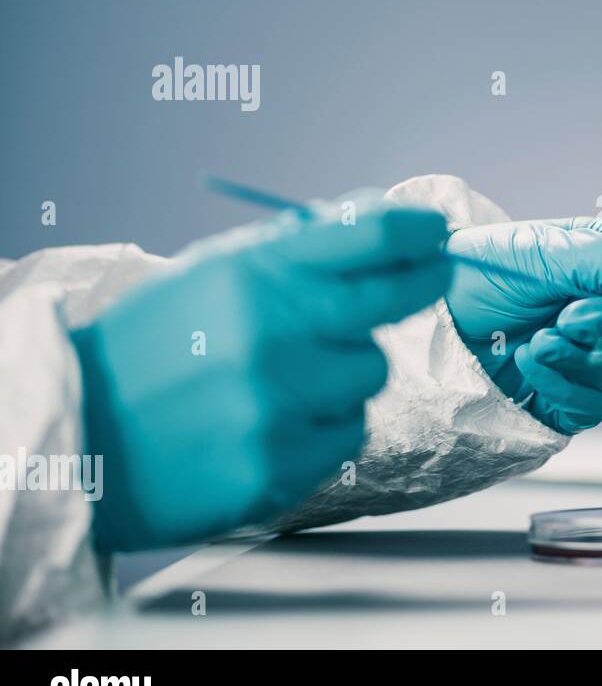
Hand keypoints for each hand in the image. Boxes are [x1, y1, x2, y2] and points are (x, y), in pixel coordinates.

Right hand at [72, 205, 451, 551]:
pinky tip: (271, 423)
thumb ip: (296, 247)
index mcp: (252, 273)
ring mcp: (278, 402)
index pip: (368, 234)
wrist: (81, 436)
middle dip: (420, 282)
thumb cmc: (156, 345)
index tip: (436, 232)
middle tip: (432, 274)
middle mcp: (271, 332)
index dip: (417, 230)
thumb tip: (386, 220)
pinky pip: (350, 431)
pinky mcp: (280, 465)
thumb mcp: (211, 272)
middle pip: (392, 299)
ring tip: (283, 377)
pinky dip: (325, 426)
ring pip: (371, 371)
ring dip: (345, 370)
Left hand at [444, 218, 601, 433]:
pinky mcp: (564, 396)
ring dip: (575, 356)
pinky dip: (563, 387)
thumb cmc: (476, 270)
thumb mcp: (548, 253)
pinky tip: (529, 364)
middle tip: (566, 316)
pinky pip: (593, 406)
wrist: (425, 317)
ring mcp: (585, 356)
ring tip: (535, 340)